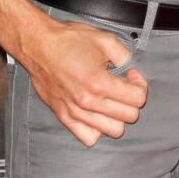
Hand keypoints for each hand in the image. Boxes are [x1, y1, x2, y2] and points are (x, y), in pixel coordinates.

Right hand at [21, 12, 148, 146]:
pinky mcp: (64, 117)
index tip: (132, 76)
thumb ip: (126, 57)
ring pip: (113, 130)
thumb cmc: (68, 40)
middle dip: (132, 100)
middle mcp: (88, 102)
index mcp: (99, 83)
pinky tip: (97, 112)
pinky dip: (98, 128)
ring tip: (110, 99)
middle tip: (123, 86)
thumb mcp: (105, 40)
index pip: (137, 99)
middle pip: (129, 117)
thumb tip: (133, 72)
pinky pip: (89, 137)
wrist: (38, 45)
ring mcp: (75, 112)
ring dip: (117, 115)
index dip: (140, 85)